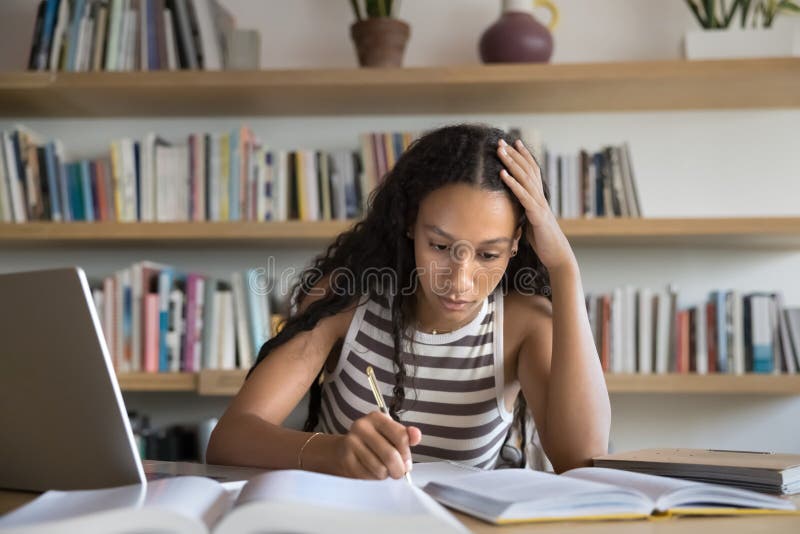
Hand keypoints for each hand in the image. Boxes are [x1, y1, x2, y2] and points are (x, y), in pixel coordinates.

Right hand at [334, 411, 421, 479]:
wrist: (343, 449)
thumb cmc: (373, 442)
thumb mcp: (389, 433)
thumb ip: (406, 435)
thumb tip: (416, 436)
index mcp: (376, 417)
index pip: (401, 436)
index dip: (406, 453)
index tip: (406, 460)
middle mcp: (362, 427)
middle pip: (390, 455)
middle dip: (399, 469)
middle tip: (399, 472)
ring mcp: (352, 443)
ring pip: (380, 469)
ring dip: (386, 475)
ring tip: (384, 470)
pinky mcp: (346, 460)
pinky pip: (368, 477)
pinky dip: (374, 479)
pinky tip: (372, 472)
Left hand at [497, 139, 576, 273]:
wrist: (557, 255)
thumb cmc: (544, 242)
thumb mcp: (530, 223)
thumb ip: (524, 212)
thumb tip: (514, 209)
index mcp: (539, 198)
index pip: (532, 172)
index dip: (523, 156)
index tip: (514, 143)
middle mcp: (541, 197)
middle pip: (527, 170)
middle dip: (514, 154)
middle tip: (502, 141)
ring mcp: (540, 205)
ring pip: (525, 179)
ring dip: (511, 163)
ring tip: (500, 150)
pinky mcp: (537, 215)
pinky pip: (523, 196)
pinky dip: (512, 183)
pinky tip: (502, 174)